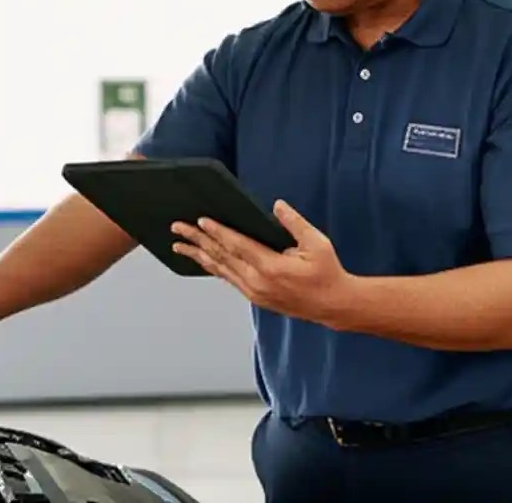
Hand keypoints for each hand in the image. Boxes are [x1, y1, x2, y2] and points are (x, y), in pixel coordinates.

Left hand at [171, 199, 356, 325]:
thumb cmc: (327, 273)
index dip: (218, 232)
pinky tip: (202, 259)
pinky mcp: (255, 297)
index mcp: (272, 267)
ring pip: (220, 270)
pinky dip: (213, 267)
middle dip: (197, 241)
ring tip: (179, 245)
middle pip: (221, 257)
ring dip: (198, 255)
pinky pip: (229, 279)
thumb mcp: (318, 244)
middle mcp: (258, 282)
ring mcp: (254, 292)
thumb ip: (295, 223)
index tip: (200, 221)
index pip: (238, 246)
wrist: (334, 305)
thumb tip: (277, 206)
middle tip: (177, 228)